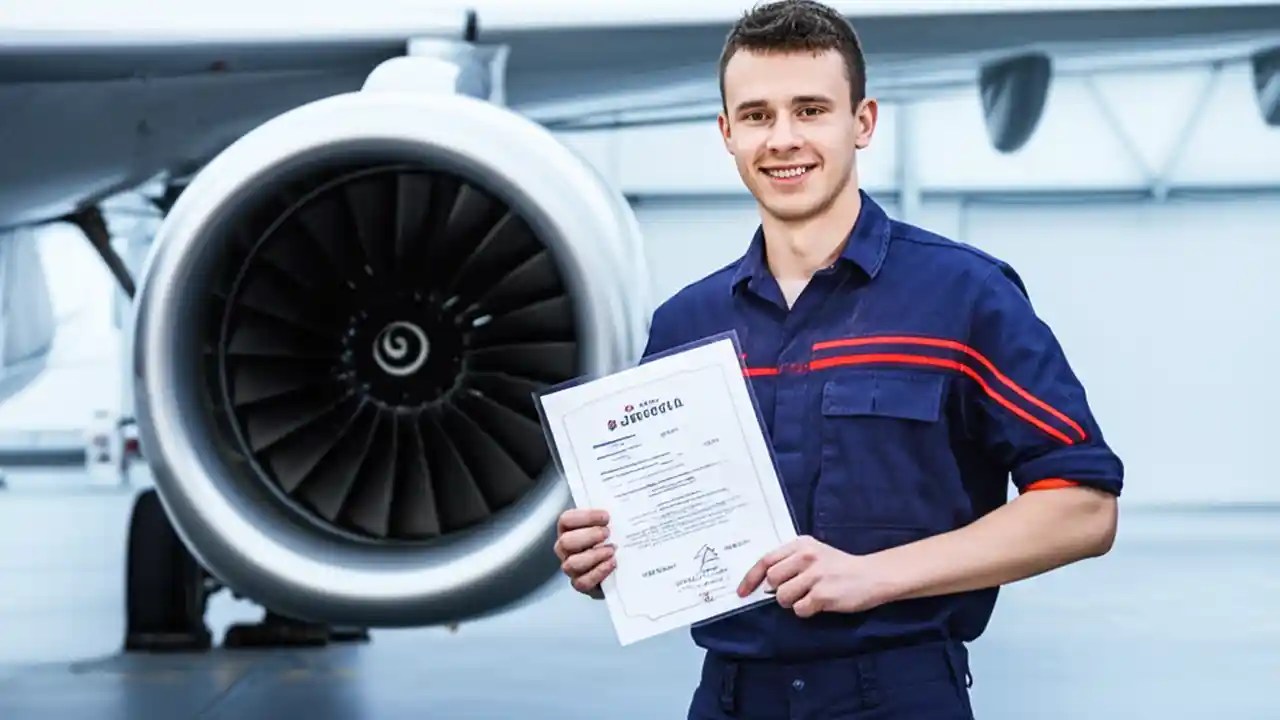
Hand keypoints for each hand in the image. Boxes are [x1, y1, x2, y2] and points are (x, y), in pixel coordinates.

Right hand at [553, 509, 614, 597]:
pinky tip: (612, 564)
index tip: (606, 516)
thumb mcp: (610, 525)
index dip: (585, 517)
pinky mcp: (580, 584)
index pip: (566, 520)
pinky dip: (598, 572)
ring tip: (612, 550)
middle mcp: (565, 548)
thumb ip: (612, 515)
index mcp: (569, 530)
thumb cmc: (611, 540)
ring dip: (593, 556)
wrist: (618, 568)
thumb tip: (624, 504)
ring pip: (572, 563)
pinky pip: (583, 582)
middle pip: (566, 541)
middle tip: (607, 533)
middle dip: (588, 536)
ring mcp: (571, 567)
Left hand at [738, 535, 892, 617]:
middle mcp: (806, 557)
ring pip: (783, 597)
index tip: (742, 592)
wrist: (873, 575)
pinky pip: (800, 610)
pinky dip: (806, 611)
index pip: (765, 560)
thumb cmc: (840, 566)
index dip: (750, 578)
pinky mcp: (823, 594)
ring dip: (792, 602)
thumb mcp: (814, 553)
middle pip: (772, 580)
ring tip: (809, 597)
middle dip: (778, 591)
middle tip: (795, 591)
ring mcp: (814, 576)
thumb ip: (790, 561)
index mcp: (801, 544)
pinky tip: (820, 604)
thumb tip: (763, 582)